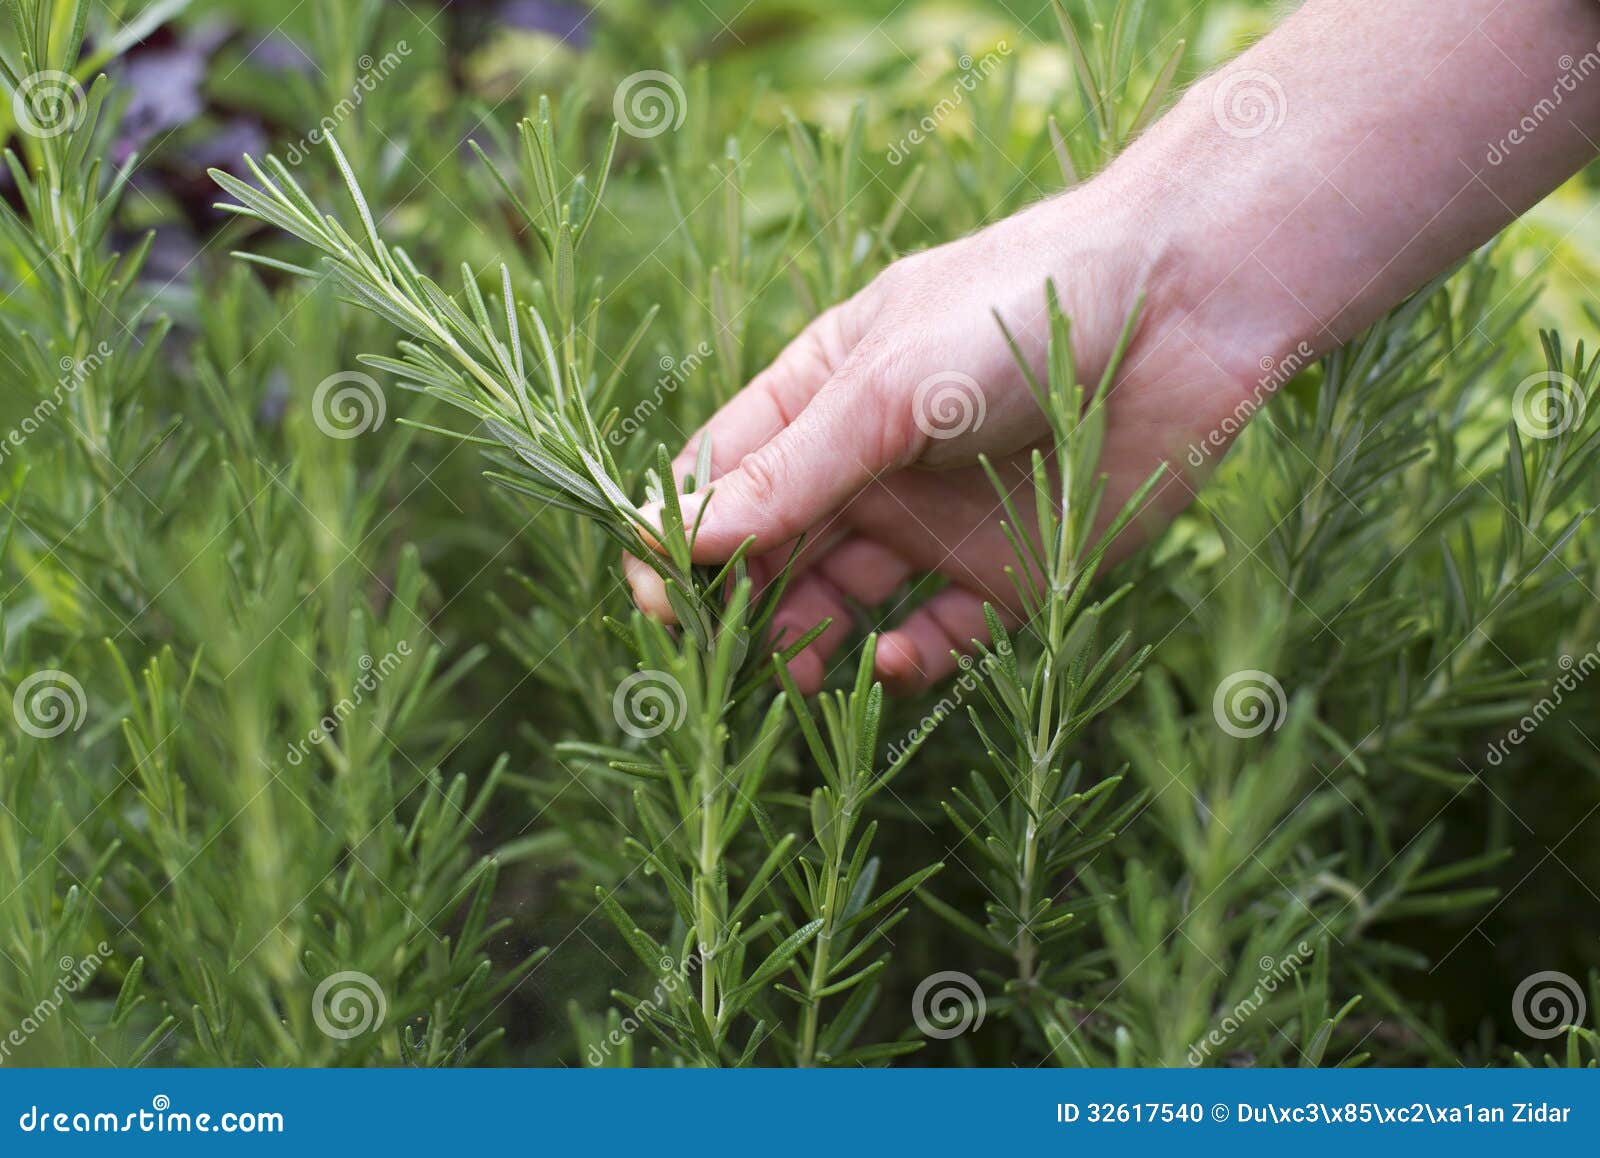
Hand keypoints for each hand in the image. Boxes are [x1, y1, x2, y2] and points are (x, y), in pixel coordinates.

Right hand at [626, 180, 1265, 693]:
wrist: (1181, 309)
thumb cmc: (1016, 312)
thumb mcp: (885, 388)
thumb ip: (788, 472)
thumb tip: (671, 539)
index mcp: (823, 398)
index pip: (723, 478)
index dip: (680, 537)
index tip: (657, 596)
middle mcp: (870, 466)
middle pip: (773, 552)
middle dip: (740, 603)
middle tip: (724, 653)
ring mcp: (937, 523)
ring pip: (844, 602)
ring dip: (811, 641)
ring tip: (803, 667)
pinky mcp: (1011, 574)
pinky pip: (940, 635)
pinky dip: (909, 659)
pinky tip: (894, 661)